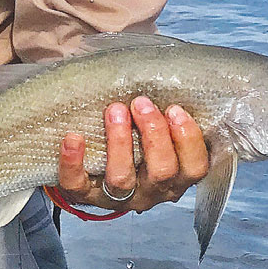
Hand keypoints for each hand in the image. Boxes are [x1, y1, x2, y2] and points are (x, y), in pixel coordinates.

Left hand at [57, 97, 208, 212]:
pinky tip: (73, 138)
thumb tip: (161, 71)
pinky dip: (74, 163)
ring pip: (122, 179)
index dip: (188, 140)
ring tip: (114, 111)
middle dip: (154, 134)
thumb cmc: (137, 142)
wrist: (96, 172)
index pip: (195, 168)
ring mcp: (119, 197)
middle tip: (141, 103)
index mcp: (175, 176)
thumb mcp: (157, 131)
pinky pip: (78, 186)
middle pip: (162, 172)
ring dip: (119, 143)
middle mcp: (151, 191)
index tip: (174, 109)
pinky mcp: (86, 196)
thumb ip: (164, 113)